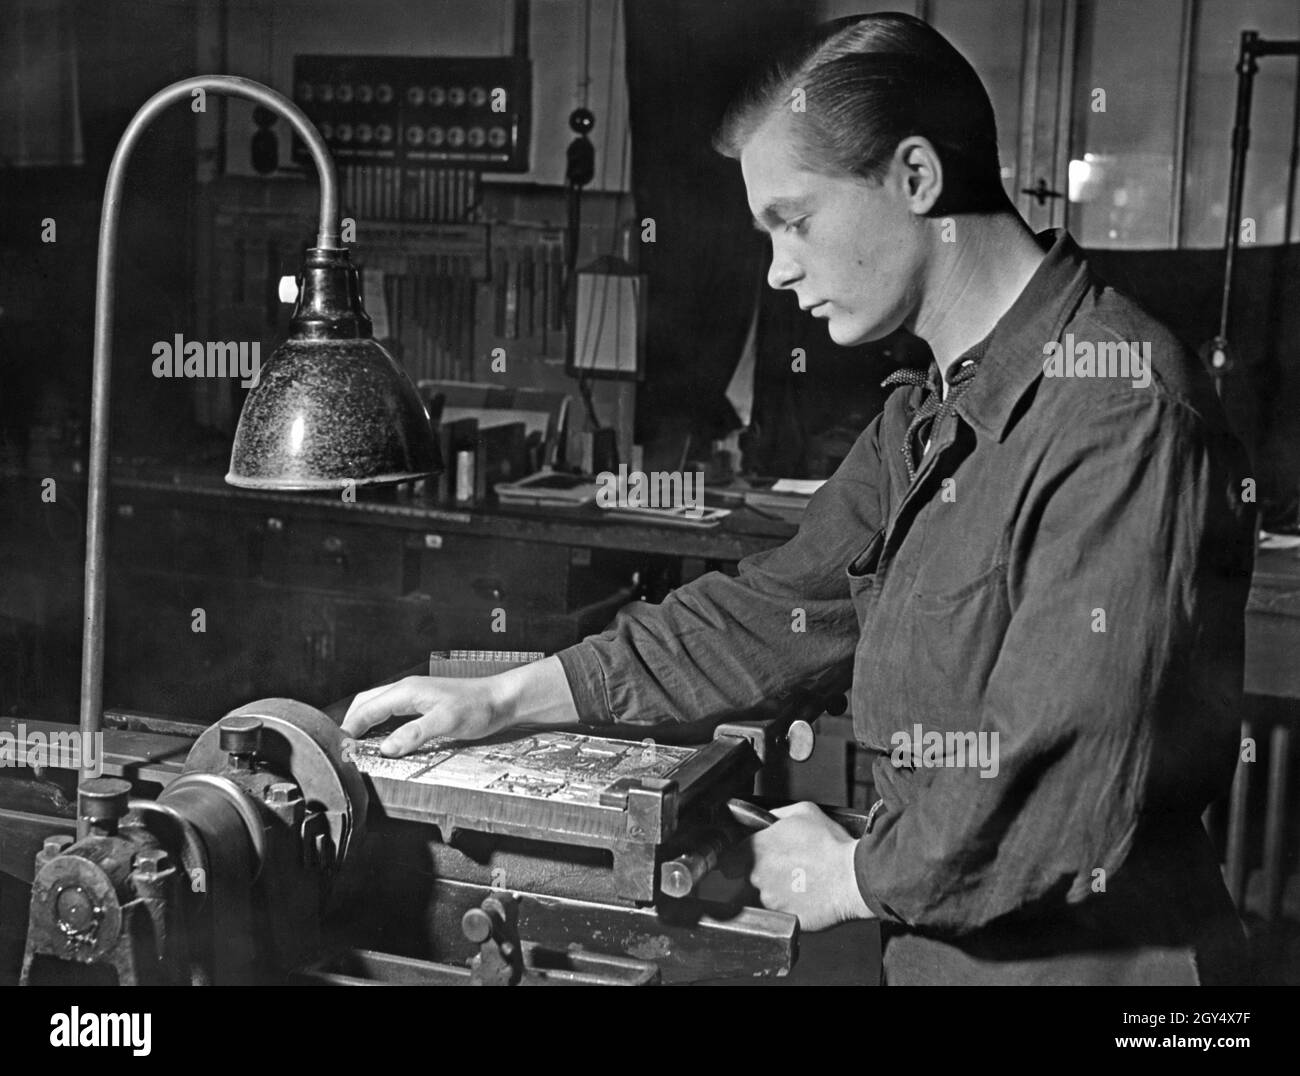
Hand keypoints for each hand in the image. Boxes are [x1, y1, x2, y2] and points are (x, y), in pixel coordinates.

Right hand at [340, 657, 579, 756]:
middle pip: (366, 704)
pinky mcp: (424, 704)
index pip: (366, 709)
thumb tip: (385, 748)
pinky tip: (381, 739)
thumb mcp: (446, 722)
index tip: (336, 749)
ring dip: (363, 723)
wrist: (502, 700)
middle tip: (340, 749)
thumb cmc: (478, 708)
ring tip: (353, 745)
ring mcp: (415, 696)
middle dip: (349, 724)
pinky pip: (391, 712)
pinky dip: (378, 724)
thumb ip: (415, 734)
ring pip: (377, 706)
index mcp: (406, 691)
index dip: (348, 729)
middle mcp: (406, 691)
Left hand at [744, 802, 872, 931]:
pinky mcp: (782, 916)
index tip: (752, 855)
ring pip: (765, 893)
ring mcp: (769, 898)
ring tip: (800, 881)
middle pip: (750, 873)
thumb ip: (776, 814)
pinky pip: (780, 910)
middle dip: (764, 870)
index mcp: (758, 846)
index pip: (733, 853)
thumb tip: (766, 819)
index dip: (743, 854)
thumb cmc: (831, 845)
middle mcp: (758, 873)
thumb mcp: (804, 812)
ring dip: (777, 888)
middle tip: (787, 866)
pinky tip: (805, 895)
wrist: (853, 878)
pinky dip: (789, 904)